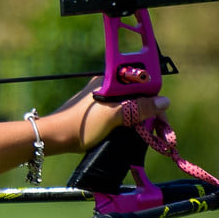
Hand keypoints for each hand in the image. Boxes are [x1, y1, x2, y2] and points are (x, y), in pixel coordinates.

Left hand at [43, 81, 170, 153]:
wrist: (54, 137)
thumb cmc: (82, 125)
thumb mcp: (114, 115)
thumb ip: (139, 107)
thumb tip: (164, 101)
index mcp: (110, 81)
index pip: (142, 85)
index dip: (155, 101)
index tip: (161, 120)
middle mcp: (106, 86)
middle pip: (136, 95)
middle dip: (149, 112)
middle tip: (157, 132)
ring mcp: (101, 98)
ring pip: (129, 105)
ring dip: (140, 119)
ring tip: (146, 134)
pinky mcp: (97, 110)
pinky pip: (120, 112)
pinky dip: (128, 122)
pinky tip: (131, 132)